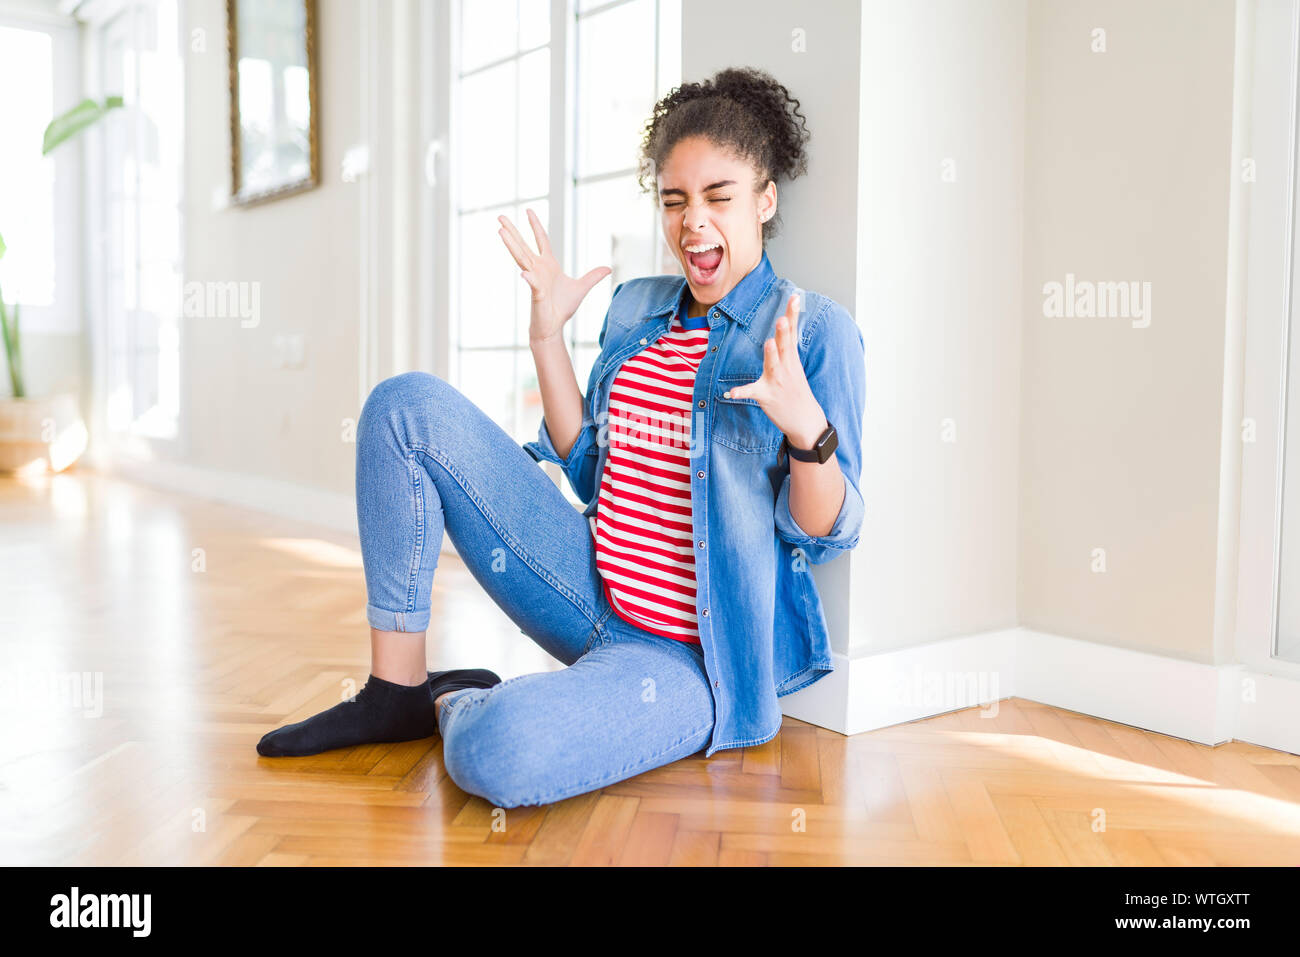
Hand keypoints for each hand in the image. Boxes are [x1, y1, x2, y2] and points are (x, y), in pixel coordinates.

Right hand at [498, 208, 610, 343]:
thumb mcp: (581, 288)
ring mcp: (535, 280)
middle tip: (500, 217)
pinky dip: (530, 279)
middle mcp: (538, 269)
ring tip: (501, 231)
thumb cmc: (562, 308)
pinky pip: (533, 284)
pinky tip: (525, 273)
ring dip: (512, 246)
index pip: (541, 240)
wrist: (554, 327)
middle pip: (523, 246)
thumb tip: (608, 268)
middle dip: (512, 231)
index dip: (535, 226)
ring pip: (522, 259)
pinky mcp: (536, 295)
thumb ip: (593, 277)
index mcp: (548, 265)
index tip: (528, 211)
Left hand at [722, 292, 827, 447]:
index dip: (793, 314)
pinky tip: (731, 392)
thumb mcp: (794, 365)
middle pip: (785, 346)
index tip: (796, 296)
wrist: (805, 421)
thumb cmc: (796, 390)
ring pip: (772, 366)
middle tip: (782, 318)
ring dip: (771, 355)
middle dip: (784, 332)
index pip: (793, 332)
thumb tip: (786, 320)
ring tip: (769, 343)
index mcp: (791, 359)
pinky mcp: (766, 396)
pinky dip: (741, 392)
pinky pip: (752, 392)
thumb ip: (787, 345)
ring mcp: (776, 382)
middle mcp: (786, 368)